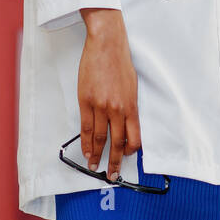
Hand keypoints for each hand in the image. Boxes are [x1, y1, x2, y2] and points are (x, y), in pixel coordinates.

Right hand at [77, 8, 140, 182]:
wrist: (107, 44)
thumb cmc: (121, 62)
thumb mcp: (132, 85)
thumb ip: (129, 105)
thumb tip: (127, 122)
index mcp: (131, 105)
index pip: (134, 137)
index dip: (131, 151)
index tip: (128, 157)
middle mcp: (117, 108)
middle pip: (117, 142)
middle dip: (115, 161)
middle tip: (113, 175)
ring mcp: (100, 105)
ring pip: (100, 138)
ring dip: (97, 155)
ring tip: (95, 166)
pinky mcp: (86, 101)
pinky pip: (86, 127)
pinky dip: (86, 141)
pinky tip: (86, 150)